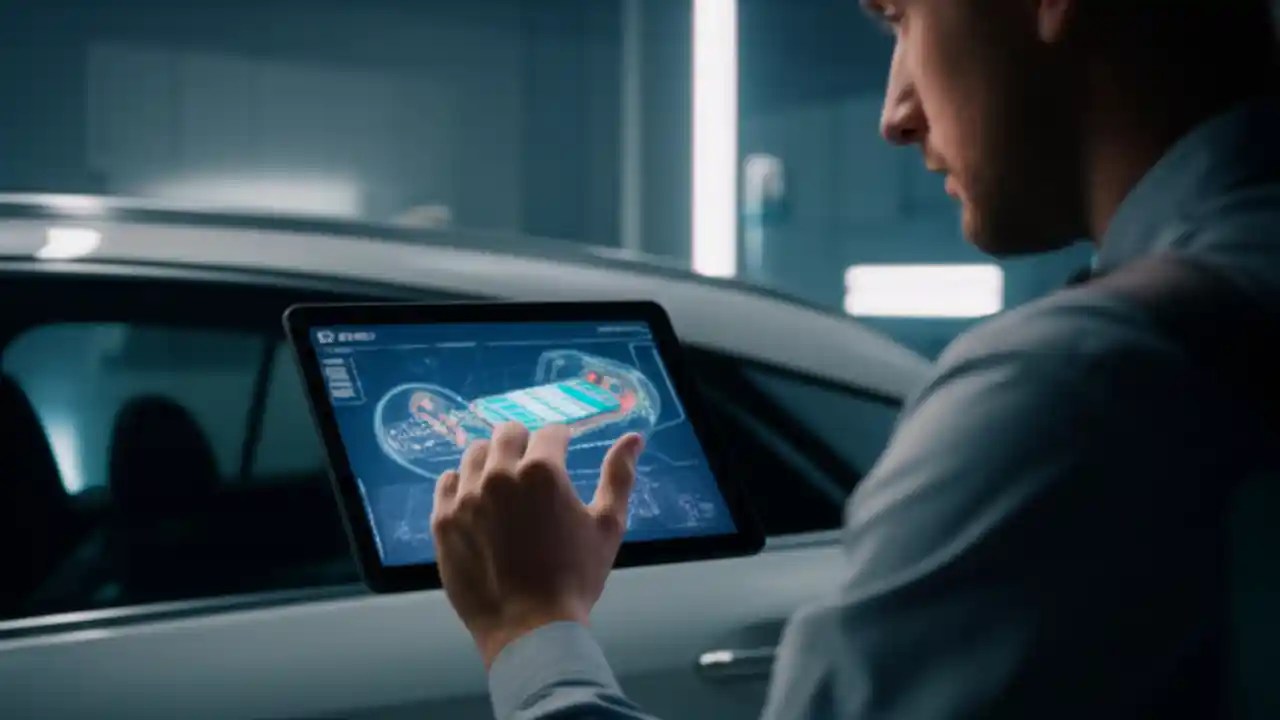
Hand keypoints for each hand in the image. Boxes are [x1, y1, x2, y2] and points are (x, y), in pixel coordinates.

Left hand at [430, 422, 644, 667]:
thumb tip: (633, 437)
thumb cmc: (575, 577)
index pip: (550, 432)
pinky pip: (447, 481)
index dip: (560, 441)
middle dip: (525, 443)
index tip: (562, 452)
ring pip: (475, 453)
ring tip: (503, 484)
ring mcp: (466, 496)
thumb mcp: (607, 526)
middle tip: (533, 467)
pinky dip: (462, 484)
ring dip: (492, 460)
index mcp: (542, 471)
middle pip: (508, 433)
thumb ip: (618, 476)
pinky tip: (476, 500)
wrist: (529, 628)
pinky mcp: (443, 519)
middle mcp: (499, 474)